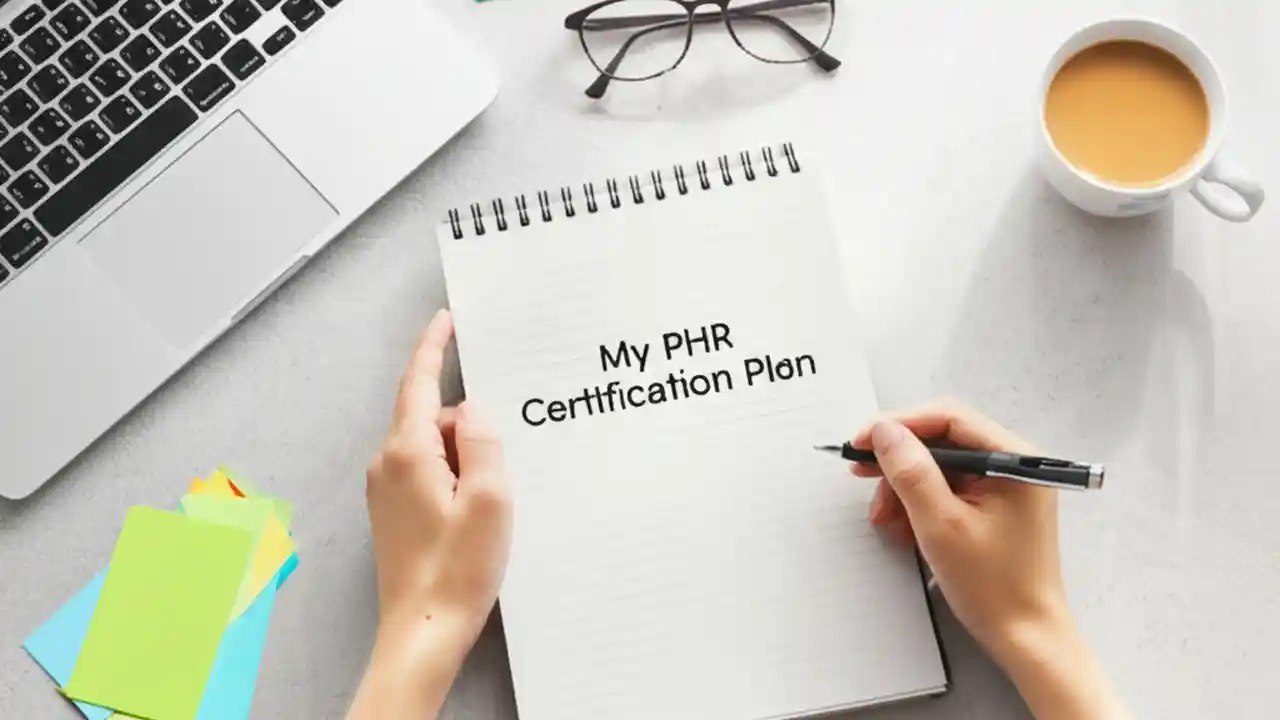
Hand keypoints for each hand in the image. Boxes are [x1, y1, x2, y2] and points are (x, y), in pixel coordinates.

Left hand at [348, 310, 511, 719]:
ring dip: (465, 458)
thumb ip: (484, 441)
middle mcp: (387, 462)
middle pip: (433, 417)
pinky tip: (475, 509)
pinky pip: (427, 471)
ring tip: (491, 502)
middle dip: (470, 428)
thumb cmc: (458, 569)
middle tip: (501, 468)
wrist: (422, 629)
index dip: (434, 347)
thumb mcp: (490, 498)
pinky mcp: (392, 510)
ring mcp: (385, 488)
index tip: (446, 320)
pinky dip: (454, 476)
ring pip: (432, 446)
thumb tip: (475, 410)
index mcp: (408, 451)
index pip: (419, 382)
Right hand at [853, 400, 1127, 719]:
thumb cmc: (995, 587)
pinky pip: (947, 488)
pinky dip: (920, 503)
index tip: (861, 440)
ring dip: (904, 486)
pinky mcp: (993, 505)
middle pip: (943, 439)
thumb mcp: (941, 525)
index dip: (899, 424)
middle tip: (861, 474)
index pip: (949, 418)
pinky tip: (903, 526)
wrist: (1026, 637)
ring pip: (939, 465)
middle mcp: (1013, 464)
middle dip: (899, 460)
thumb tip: (884, 431)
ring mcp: (1004, 485)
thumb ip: (911, 472)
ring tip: (884, 517)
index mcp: (1015, 459)